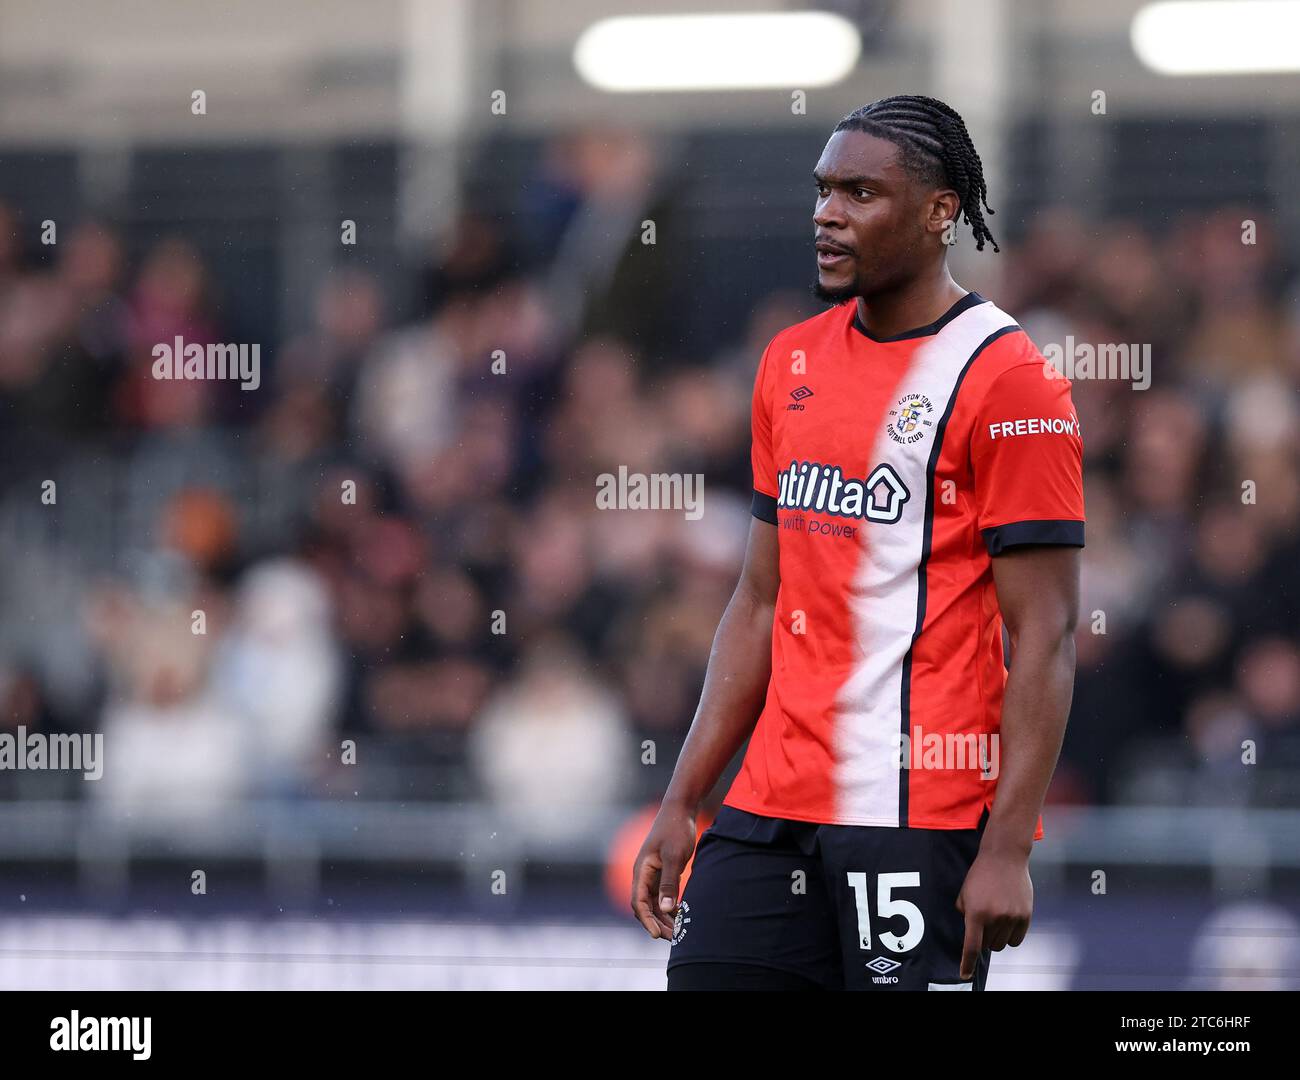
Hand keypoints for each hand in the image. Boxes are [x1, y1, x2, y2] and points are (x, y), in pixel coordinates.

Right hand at [630, 801, 697, 938]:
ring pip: (655, 903)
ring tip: (679, 931)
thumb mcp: (674, 857)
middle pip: (646, 907)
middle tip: (674, 938)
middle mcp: (643, 875)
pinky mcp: (662, 872)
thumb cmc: (675, 830)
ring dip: (664, 918)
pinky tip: (682, 914)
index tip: (657, 935)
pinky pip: (662, 895)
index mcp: (641, 870)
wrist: (680, 810)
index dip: (647, 920)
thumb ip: (669, 882)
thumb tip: (667, 909)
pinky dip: (670, 907)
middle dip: (657, 923)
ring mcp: (652, 874)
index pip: (639, 902)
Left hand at [955, 848, 1032, 979]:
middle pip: (988, 946)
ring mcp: (1011, 918)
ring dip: (997, 937)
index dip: (967, 963)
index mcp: (976, 913)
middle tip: (984, 921)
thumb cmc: (981, 874)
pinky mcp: (1025, 916)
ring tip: (996, 918)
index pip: (971, 946)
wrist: (1004, 857)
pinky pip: (1017, 940)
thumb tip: (970, 932)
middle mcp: (994, 918)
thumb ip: (964, 913)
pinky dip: (1011, 936)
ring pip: (1002, 945)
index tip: (965, 974)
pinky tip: (1008, 921)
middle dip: (984, 938)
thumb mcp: (964, 892)